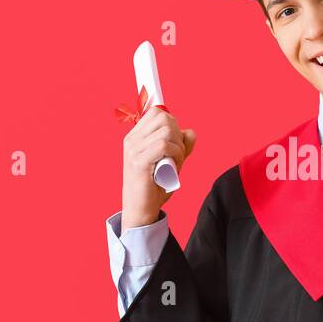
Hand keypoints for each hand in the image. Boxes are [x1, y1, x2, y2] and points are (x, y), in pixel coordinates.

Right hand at [121, 107, 195, 229]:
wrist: (142, 209)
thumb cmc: (155, 185)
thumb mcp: (172, 161)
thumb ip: (182, 146)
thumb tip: (191, 132)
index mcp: (135, 136)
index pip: (157, 113)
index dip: (173, 125)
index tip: (175, 143)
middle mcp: (132, 140)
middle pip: (164, 119)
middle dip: (178, 136)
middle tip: (177, 155)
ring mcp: (133, 150)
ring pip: (167, 131)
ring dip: (179, 148)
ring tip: (175, 163)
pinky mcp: (138, 162)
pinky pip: (164, 146)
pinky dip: (176, 155)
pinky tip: (173, 167)